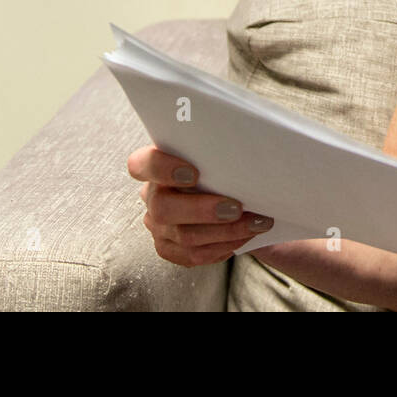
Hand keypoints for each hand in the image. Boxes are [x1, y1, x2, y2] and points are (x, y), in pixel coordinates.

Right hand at [127, 145, 273, 267]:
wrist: (229, 196)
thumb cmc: (220, 167)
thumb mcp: (215, 154)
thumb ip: (217, 150)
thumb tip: (244, 141)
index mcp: (156, 165)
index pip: (141, 164)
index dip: (162, 169)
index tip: (193, 173)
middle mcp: (153, 196)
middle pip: (163, 208)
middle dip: (203, 210)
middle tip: (236, 208)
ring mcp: (158, 225)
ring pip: (183, 236)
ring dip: (225, 231)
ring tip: (255, 223)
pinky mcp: (169, 248)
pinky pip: (193, 254)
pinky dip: (223, 246)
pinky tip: (244, 236)